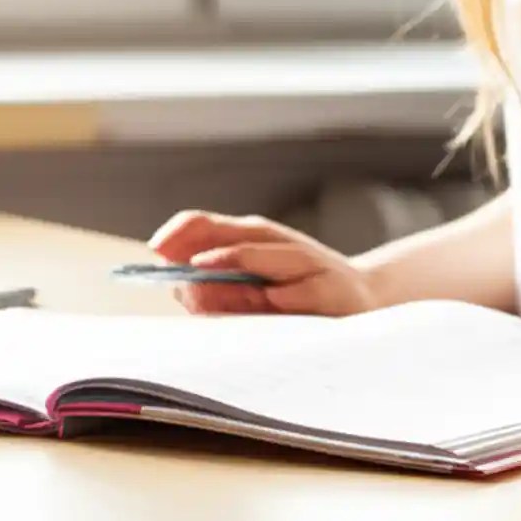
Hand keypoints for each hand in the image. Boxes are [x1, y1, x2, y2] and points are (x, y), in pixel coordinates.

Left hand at [147, 210, 378, 315]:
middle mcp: (280, 242)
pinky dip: (286, 293)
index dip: (181, 231)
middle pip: (238, 234)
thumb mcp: (254, 281)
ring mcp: (309, 263)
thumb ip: (216, 283)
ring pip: (269, 256)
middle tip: (174, 266)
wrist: (366, 297)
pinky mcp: (332, 290)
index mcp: (255, 237)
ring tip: (203, 267)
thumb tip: (180, 287)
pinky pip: (305, 291)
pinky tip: (268, 297)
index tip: (155, 249)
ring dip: (235, 259)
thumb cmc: (300, 290)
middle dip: (205, 249)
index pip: (209, 223)